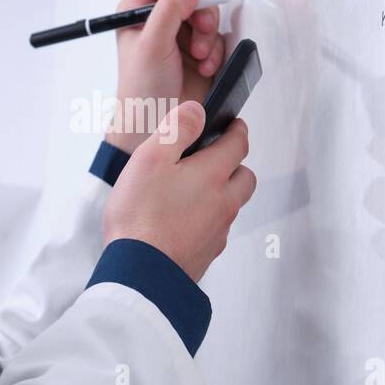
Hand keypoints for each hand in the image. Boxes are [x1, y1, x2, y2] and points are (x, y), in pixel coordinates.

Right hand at [103, 101, 255, 282]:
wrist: (140, 274)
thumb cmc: (141, 216)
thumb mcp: (151, 158)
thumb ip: (178, 129)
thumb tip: (198, 110)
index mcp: (214, 175)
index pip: (238, 143)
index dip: (236, 129)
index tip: (233, 124)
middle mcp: (224, 203)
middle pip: (244, 176)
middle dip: (234, 163)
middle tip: (215, 157)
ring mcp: (217, 231)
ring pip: (231, 204)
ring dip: (221, 192)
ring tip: (193, 190)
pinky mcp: (206, 253)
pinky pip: (216, 229)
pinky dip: (207, 219)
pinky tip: (182, 220)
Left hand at [105, 0, 226, 154]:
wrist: (156, 123)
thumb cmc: (142, 88)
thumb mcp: (150, 45)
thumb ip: (168, 11)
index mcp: (137, 10)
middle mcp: (161, 18)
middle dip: (200, 13)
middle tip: (200, 30)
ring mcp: (182, 33)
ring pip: (209, 14)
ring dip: (208, 35)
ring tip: (198, 57)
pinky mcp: (201, 50)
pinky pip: (219, 37)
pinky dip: (216, 52)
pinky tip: (205, 68)